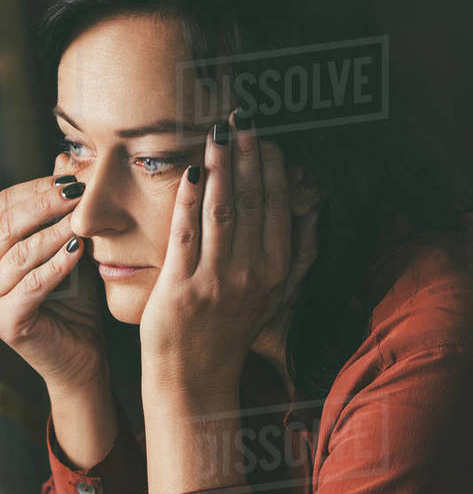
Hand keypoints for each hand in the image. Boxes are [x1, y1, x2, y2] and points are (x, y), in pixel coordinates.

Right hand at [0, 155, 108, 390]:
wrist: (81, 356)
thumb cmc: (76, 301)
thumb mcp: (69, 245)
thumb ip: (62, 209)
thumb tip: (64, 157)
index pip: (2, 206)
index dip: (36, 189)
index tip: (72, 177)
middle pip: (5, 226)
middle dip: (44, 205)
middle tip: (78, 192)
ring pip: (18, 255)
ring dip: (53, 233)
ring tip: (83, 219)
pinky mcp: (3, 323)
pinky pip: (31, 286)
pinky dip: (56, 266)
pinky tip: (78, 252)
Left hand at [139, 108, 319, 392]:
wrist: (194, 376)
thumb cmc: (231, 329)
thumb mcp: (275, 294)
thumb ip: (297, 253)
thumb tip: (313, 207)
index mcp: (276, 271)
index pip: (277, 205)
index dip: (271, 165)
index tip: (263, 134)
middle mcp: (250, 274)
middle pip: (251, 200)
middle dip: (246, 154)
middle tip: (240, 118)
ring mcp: (215, 282)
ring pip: (221, 211)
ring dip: (219, 167)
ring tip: (216, 134)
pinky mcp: (180, 289)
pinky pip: (185, 233)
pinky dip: (187, 199)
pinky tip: (188, 172)